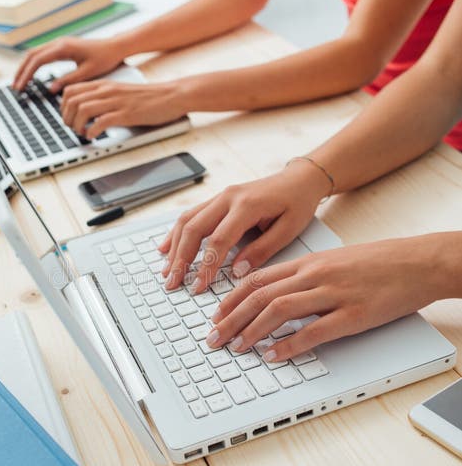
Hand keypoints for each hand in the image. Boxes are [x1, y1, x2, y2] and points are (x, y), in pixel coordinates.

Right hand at [13, 37, 124, 91]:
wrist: (115, 47)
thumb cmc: (105, 59)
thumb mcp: (87, 73)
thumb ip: (68, 81)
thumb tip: (51, 89)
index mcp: (63, 48)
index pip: (37, 61)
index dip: (27, 75)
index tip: (20, 87)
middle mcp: (59, 43)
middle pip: (32, 55)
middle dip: (21, 71)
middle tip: (15, 87)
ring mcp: (59, 43)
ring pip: (35, 53)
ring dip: (26, 67)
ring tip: (20, 81)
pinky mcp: (62, 46)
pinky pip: (43, 53)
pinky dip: (34, 63)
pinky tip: (32, 74)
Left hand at [62, 79, 186, 138]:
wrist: (171, 95)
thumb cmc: (148, 97)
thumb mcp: (121, 92)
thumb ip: (104, 97)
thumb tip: (87, 110)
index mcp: (104, 85)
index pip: (70, 90)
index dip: (62, 106)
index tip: (67, 117)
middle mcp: (107, 91)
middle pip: (72, 100)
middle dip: (66, 117)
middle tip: (72, 128)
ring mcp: (116, 102)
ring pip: (82, 109)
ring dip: (77, 124)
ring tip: (82, 133)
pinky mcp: (126, 114)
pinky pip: (101, 121)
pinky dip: (92, 131)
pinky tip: (94, 136)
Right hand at [159, 160, 329, 292]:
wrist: (299, 179)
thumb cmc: (297, 203)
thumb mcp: (288, 230)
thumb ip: (261, 250)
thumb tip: (236, 271)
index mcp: (246, 205)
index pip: (218, 240)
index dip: (206, 266)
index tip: (198, 286)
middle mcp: (228, 197)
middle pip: (194, 229)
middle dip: (181, 259)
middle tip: (173, 283)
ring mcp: (220, 196)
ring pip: (187, 220)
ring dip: (174, 247)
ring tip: (167, 271)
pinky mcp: (218, 199)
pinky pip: (191, 215)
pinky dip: (176, 233)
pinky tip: (165, 248)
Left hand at [206, 236, 448, 360]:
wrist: (419, 262)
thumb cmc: (379, 263)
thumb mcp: (335, 261)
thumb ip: (305, 276)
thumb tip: (275, 295)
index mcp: (309, 262)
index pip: (257, 278)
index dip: (231, 299)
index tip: (215, 315)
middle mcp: (315, 275)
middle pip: (260, 295)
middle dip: (231, 318)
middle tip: (214, 338)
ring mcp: (334, 294)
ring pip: (279, 310)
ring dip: (251, 330)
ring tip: (236, 348)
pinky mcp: (354, 315)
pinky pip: (313, 331)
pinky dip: (289, 345)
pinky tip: (274, 355)